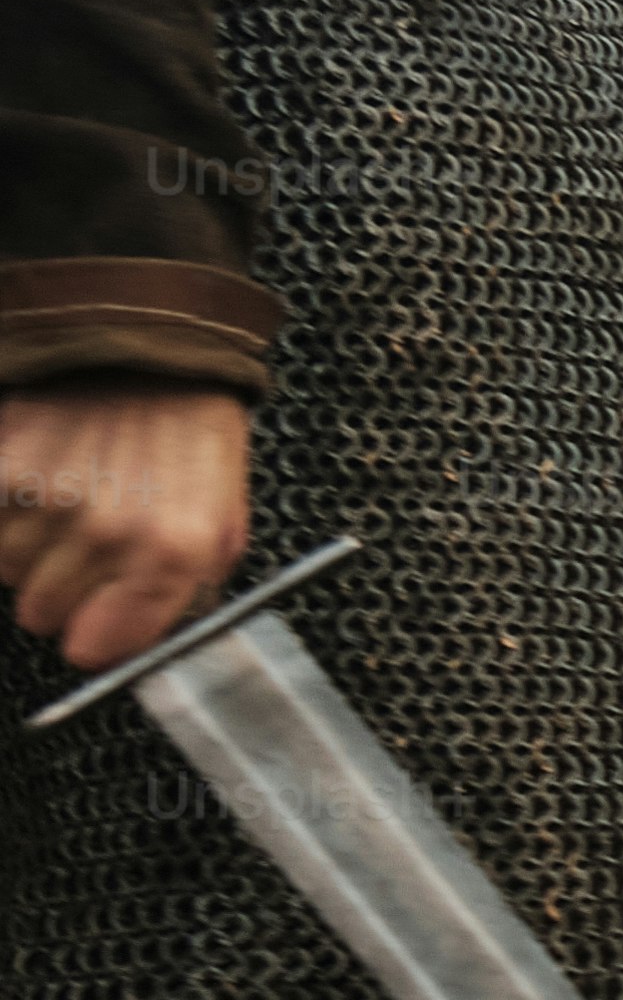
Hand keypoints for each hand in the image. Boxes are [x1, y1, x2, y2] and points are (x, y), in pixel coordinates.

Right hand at [0, 380, 254, 669]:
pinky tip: (39, 485)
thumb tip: (128, 649)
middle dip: (64, 588)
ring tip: (71, 500)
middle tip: (89, 542)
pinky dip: (4, 518)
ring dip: (32, 549)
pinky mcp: (1, 471)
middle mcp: (108, 531)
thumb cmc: (191, 436)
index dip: (95, 636)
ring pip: (9, 573)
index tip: (97, 622)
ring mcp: (47, 500)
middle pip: (44, 615)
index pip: (97, 648)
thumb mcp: (223, 521)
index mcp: (174, 551)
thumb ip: (183, 594)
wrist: (151, 350)